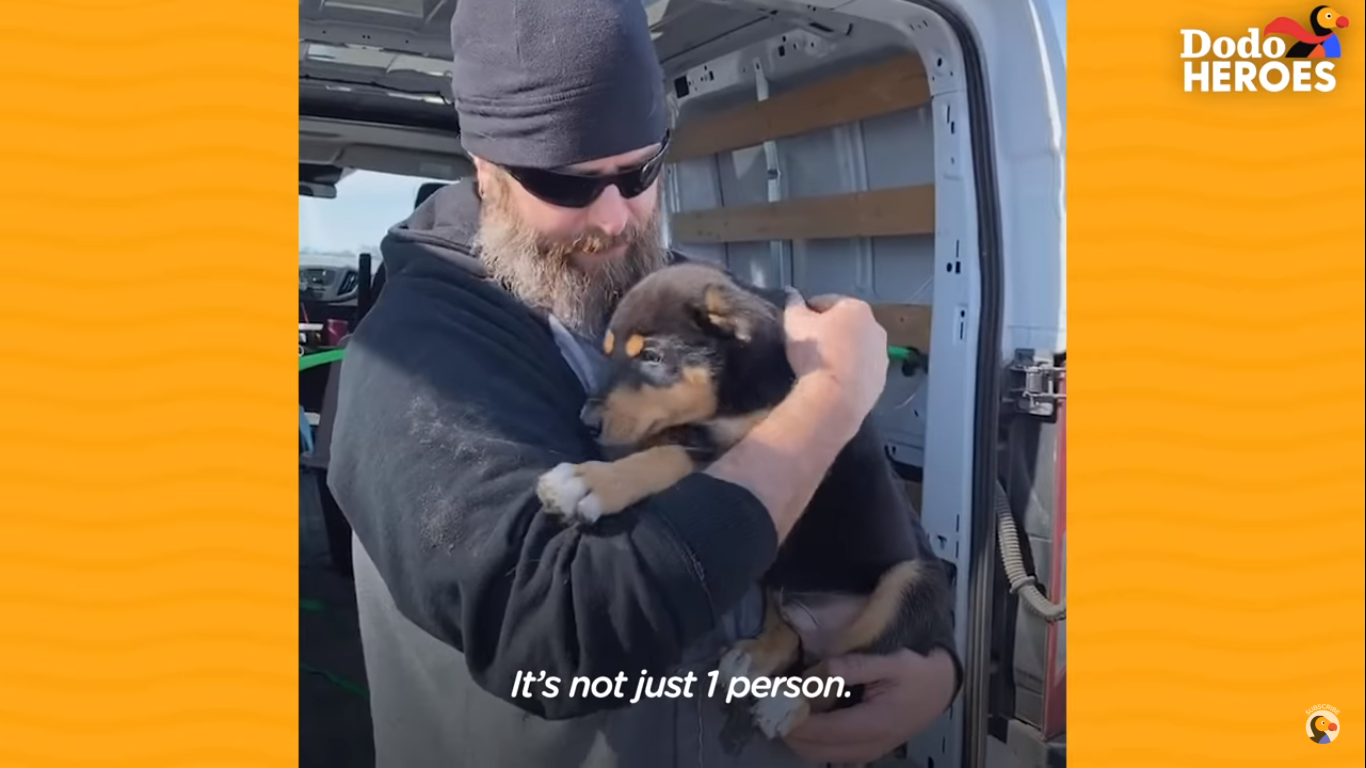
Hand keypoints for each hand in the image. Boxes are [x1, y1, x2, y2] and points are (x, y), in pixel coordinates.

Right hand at [782, 289, 888, 424]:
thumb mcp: (794, 323)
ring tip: (821, 367)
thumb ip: (793, 305)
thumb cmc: (815, 354)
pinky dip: (849, 372)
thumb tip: (792, 294)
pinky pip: (861, 370)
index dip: (808, 311)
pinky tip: (833, 381)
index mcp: (856, 308)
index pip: (826, 301)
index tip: (797, 326)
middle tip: (808, 347)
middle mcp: (876, 328)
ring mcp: (882, 356)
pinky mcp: (881, 381)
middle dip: (829, 331)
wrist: (836, 398)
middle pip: (845, 325)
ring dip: (842, 352)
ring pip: (856, 348)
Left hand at [782, 649, 957, 764]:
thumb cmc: (918, 673)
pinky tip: (806, 724)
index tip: (775, 706)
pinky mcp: (869, 751)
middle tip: (772, 711)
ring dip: (801, 741)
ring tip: (785, 716)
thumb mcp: (894, 661)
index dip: (797, 722)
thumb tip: (826, 669)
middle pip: (817, 750)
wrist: (942, 688)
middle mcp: (869, 745)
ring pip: (823, 756)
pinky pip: (833, 754)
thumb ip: (859, 666)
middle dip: (792, 734)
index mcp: (874, 723)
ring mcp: (869, 752)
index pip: (824, 730)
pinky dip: (815, 743)